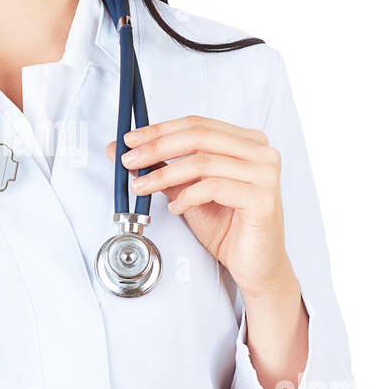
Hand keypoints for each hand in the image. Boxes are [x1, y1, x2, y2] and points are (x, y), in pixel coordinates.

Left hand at [106, 115, 290, 298]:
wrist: (255, 264)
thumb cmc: (228, 227)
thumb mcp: (187, 191)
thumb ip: (161, 168)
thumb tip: (123, 151)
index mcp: (247, 142)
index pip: (197, 124)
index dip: (160, 130)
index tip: (131, 140)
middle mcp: (261, 152)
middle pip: (199, 136)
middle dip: (157, 147)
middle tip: (130, 160)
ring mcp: (265, 174)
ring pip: (203, 162)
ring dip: (164, 174)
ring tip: (144, 187)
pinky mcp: (263, 198)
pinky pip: (214, 187)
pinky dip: (188, 197)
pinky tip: (177, 208)